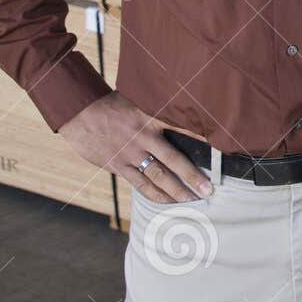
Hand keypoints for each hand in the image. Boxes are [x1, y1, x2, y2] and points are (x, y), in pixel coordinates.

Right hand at [60, 91, 211, 203]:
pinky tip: (168, 201)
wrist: (80, 113)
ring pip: (158, 177)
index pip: (183, 128)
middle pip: (174, 160)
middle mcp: (143, 137)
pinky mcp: (119, 166)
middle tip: (209, 190)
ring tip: (193, 200)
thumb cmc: (113, 104)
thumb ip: (158, 109)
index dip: (202, 139)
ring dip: (176, 191)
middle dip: (193, 177)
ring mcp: (131, 154)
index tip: (221, 148)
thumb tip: (183, 114)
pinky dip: (155, 194)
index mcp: (152, 117)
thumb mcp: (138, 100)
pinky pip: (140, 184)